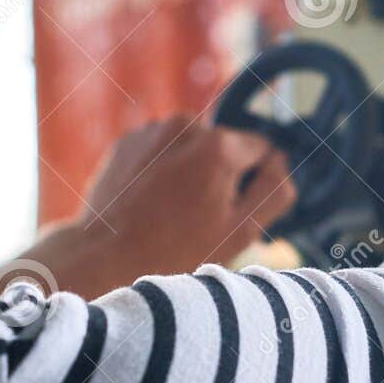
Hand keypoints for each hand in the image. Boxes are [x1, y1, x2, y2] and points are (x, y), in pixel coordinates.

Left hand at [0, 116, 295, 299]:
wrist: (103, 257)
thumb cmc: (176, 252)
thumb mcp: (240, 231)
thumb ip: (273, 191)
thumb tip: (281, 161)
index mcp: (220, 145)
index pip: (262, 148)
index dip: (254, 181)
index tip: (233, 210)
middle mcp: (186, 125)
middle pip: (225, 146)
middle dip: (221, 174)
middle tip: (201, 218)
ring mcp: (152, 130)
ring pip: (192, 146)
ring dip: (191, 170)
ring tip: (172, 212)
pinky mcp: (127, 141)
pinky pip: (161, 150)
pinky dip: (163, 169)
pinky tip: (150, 203)